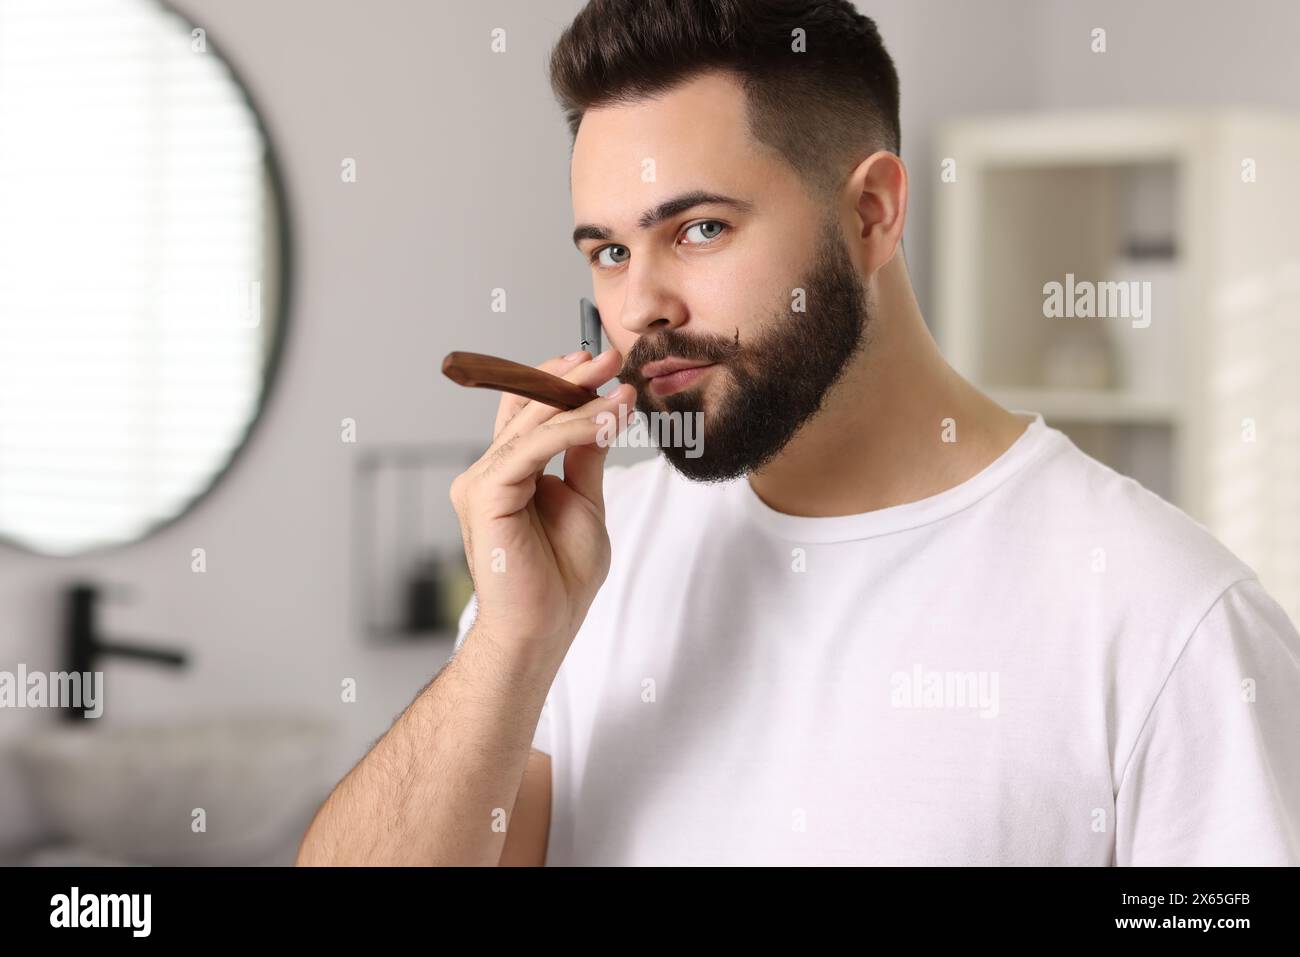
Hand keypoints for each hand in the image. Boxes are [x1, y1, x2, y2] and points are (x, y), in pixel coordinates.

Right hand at [449, 348, 631, 662]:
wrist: (543, 629)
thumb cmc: (560, 579)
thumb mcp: (585, 504)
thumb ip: (584, 458)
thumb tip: (602, 414)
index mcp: (508, 472)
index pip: (527, 410)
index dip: (560, 381)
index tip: (605, 365)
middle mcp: (488, 471)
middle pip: (526, 406)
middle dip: (571, 377)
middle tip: (614, 356)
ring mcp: (481, 481)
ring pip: (531, 423)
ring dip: (579, 398)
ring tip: (620, 386)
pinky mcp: (485, 494)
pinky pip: (533, 448)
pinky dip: (573, 429)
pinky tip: (607, 419)